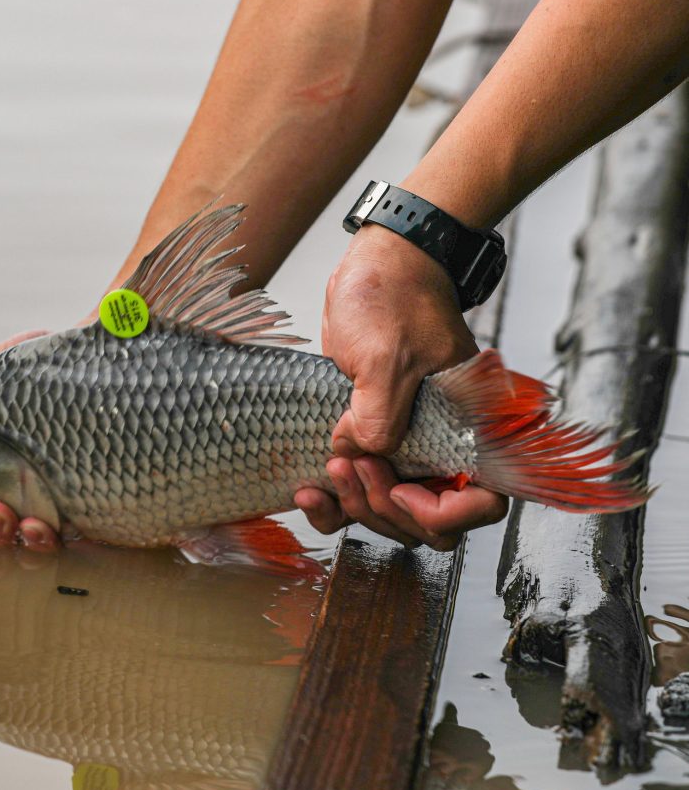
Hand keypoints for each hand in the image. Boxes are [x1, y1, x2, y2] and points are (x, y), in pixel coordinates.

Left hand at [293, 226, 506, 548]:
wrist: (379, 267)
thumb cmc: (394, 297)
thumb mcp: (384, 355)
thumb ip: (378, 415)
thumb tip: (357, 455)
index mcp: (473, 428)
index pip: (481, 505)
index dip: (440, 514)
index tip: (399, 492)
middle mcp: (446, 445)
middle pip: (428, 522)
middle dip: (383, 508)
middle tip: (346, 468)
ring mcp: (411, 447)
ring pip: (391, 514)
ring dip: (355, 507)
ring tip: (322, 476)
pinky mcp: (376, 441)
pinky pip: (362, 493)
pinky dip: (336, 503)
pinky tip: (309, 492)